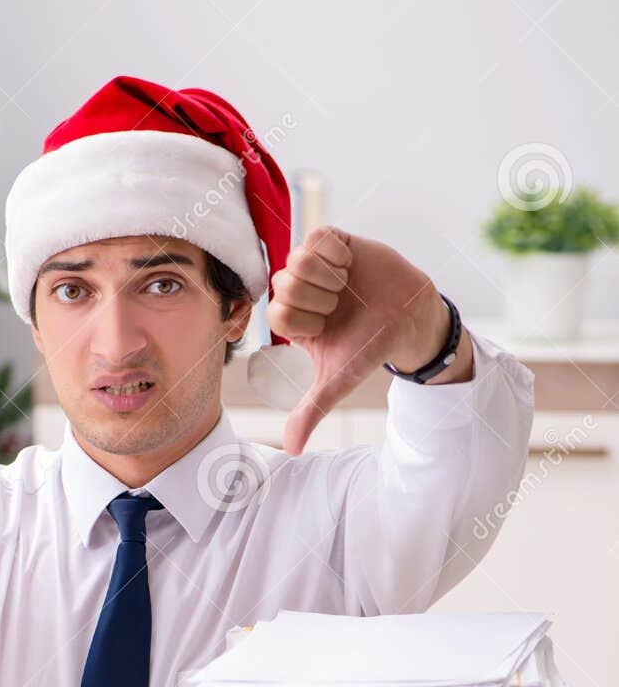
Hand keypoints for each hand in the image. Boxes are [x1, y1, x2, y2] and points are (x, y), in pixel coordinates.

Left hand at [267, 226, 461, 454]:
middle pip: (284, 283)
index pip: (276, 311)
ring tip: (347, 286)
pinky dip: (336, 252)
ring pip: (299, 258)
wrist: (410, 319)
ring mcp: (315, 265)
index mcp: (293, 319)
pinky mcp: (333, 242)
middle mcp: (299, 291)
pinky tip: (351, 265)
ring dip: (329, 276)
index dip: (305, 319)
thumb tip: (292, 451)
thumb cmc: (370, 349)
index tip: (328, 326)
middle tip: (341, 306)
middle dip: (319, 298)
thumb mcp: (338, 382)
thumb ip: (311, 411)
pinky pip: (318, 235)